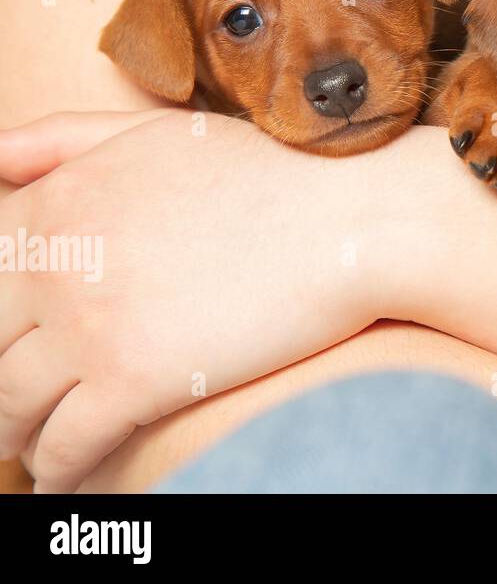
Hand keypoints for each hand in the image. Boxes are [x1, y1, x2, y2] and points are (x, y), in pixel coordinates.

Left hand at [0, 110, 398, 490]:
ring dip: (13, 431)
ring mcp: (91, 327)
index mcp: (57, 202)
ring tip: (25, 442)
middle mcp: (57, 265)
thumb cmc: (264, 173)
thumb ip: (62, 140)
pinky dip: (57, 470)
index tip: (9, 338)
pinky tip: (65, 474)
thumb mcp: (154, 134)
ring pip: (10, 403)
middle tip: (10, 403)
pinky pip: (65, 446)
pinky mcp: (135, 383)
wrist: (351, 218)